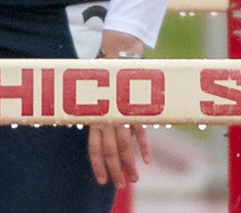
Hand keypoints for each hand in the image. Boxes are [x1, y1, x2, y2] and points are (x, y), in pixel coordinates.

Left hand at [88, 31, 152, 186]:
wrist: (116, 54)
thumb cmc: (102, 79)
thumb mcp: (95, 100)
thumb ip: (99, 119)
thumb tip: (102, 139)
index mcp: (93, 117)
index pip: (93, 147)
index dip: (97, 165)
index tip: (101, 182)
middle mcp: (105, 117)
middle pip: (109, 150)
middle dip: (114, 170)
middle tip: (119, 186)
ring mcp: (120, 113)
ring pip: (124, 144)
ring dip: (129, 163)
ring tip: (134, 179)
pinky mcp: (135, 107)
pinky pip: (139, 130)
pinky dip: (144, 145)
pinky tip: (147, 160)